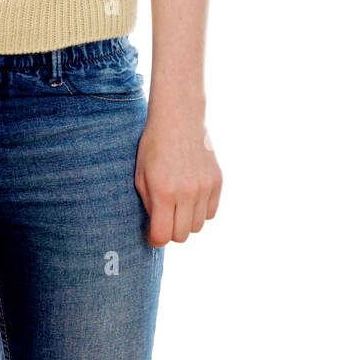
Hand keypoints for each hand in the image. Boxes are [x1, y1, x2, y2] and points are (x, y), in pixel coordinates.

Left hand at [134, 102, 222, 246]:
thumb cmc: (154, 146)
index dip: (156, 240)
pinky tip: (191, 198)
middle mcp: (187, 193)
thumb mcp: (141, 176)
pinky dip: (201, 211)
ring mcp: (205, 188)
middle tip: (165, 220)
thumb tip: (157, 228)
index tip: (153, 235)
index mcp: (164, 192)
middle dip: (171, 232)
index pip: (163, 235)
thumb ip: (149, 205)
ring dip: (187, 222)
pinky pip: (211, 213)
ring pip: (198, 226)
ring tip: (178, 206)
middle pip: (182, 235)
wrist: (179, 119)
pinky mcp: (217, 182)